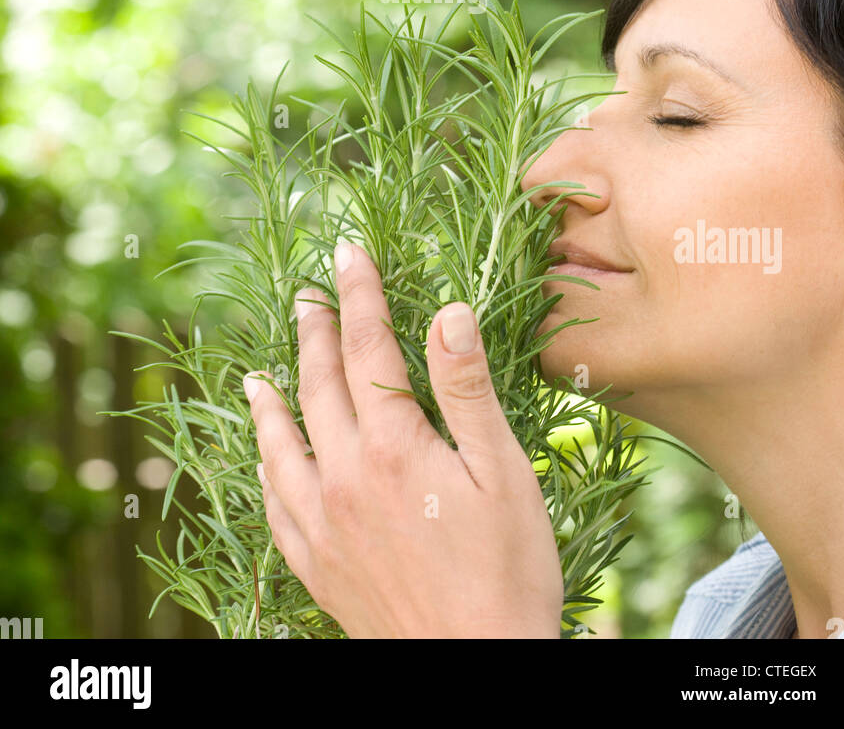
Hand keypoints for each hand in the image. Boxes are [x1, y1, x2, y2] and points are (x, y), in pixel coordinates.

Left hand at [244, 239, 563, 638]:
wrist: (477, 670)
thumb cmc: (506, 570)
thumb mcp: (502, 471)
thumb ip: (466, 389)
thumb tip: (448, 311)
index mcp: (392, 446)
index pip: (367, 348)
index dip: (358, 295)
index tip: (347, 253)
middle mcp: (343, 477)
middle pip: (318, 386)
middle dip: (314, 333)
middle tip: (306, 295)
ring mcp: (323, 525)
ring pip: (280, 446)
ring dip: (271, 402)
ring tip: (258, 374)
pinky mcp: (317, 567)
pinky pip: (274, 508)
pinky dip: (264, 474)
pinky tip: (262, 465)